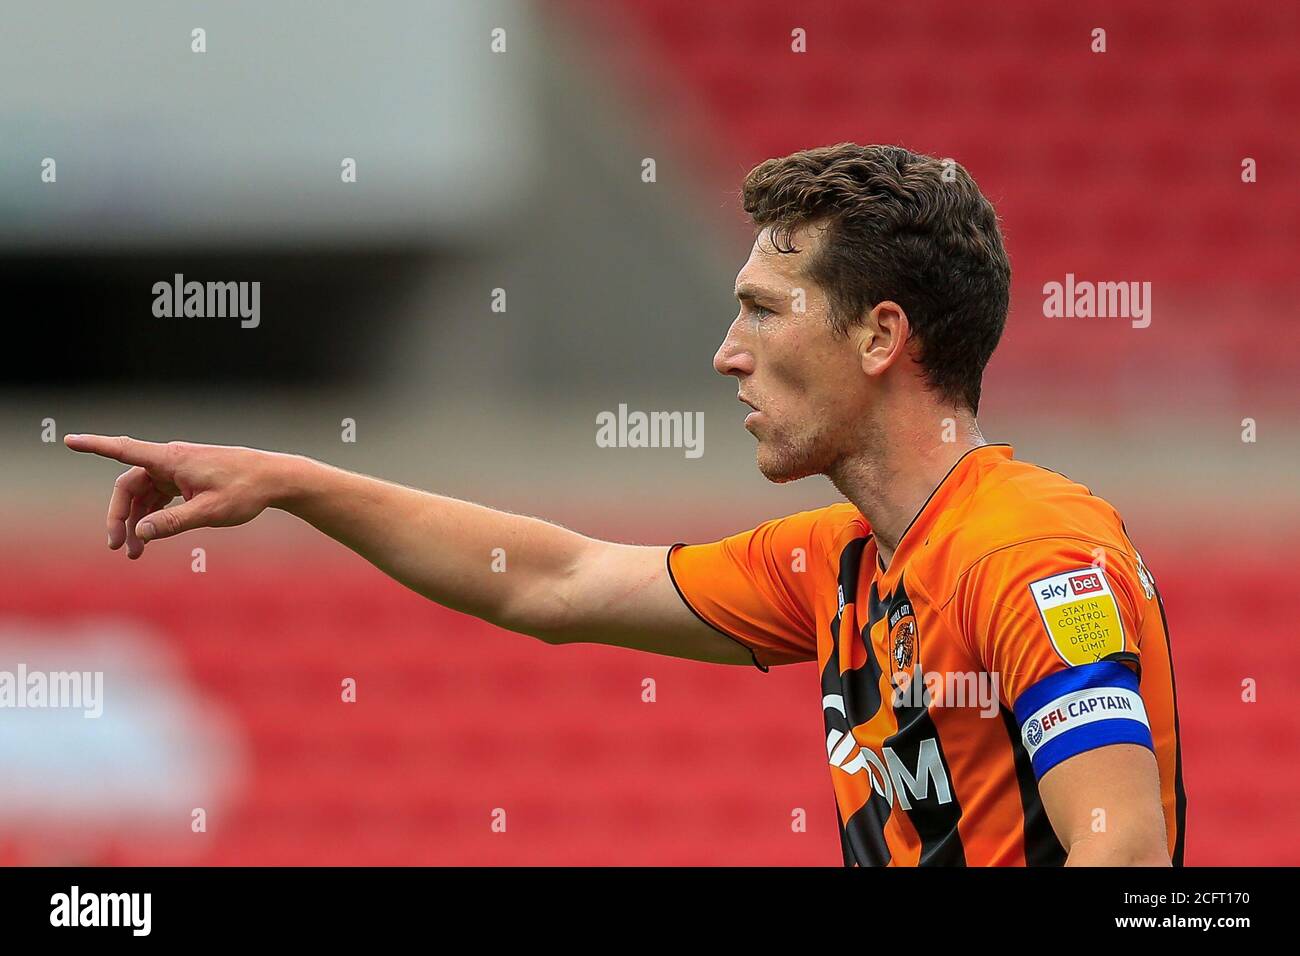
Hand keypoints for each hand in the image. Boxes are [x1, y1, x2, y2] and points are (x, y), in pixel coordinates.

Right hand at [64, 434, 284, 558]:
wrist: (275, 479)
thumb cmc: (245, 491)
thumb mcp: (209, 512)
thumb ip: (173, 522)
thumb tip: (140, 532)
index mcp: (172, 459)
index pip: (124, 449)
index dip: (95, 445)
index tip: (68, 439)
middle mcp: (172, 460)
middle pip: (130, 485)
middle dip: (120, 516)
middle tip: (119, 548)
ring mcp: (179, 469)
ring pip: (144, 494)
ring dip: (136, 521)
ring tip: (136, 554)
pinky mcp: (189, 478)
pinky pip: (159, 495)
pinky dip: (152, 514)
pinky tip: (151, 536)